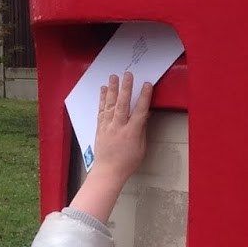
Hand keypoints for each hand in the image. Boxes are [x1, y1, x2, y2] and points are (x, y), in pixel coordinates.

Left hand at [72, 72, 153, 222]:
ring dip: (112, 89)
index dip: (144, 97)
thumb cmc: (127, 163)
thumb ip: (142, 130)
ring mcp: (107, 127)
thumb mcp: (141, 148)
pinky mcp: (100, 128)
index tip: (147, 85)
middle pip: (122, 104)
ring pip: (110, 105)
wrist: (108, 172)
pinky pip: (101, 110)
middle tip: (128, 74)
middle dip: (125, 88)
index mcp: (132, 133)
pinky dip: (102, 99)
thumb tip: (145, 115)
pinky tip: (103, 90)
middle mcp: (118, 127)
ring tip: (113, 77)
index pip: (140, 111)